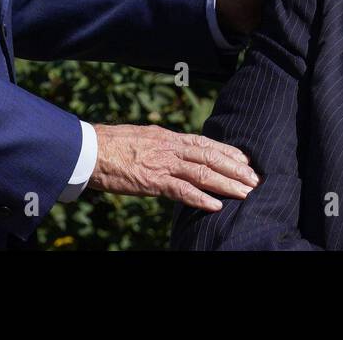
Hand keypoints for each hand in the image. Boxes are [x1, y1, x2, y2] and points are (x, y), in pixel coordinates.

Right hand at [88, 124, 259, 210]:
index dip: (227, 151)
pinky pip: (181, 190)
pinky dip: (200, 198)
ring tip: (246, 192)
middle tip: (255, 178)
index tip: (245, 159)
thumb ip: (159, 145)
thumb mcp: (140, 138)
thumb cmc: (109, 145)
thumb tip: (171, 151)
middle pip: (210, 156)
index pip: (204, 143)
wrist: (87, 149)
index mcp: (167, 137)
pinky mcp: (152, 180)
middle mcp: (169, 147)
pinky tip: (216, 206)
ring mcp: (162, 163)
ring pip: (202, 173)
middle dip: (235, 168)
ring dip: (226, 183)